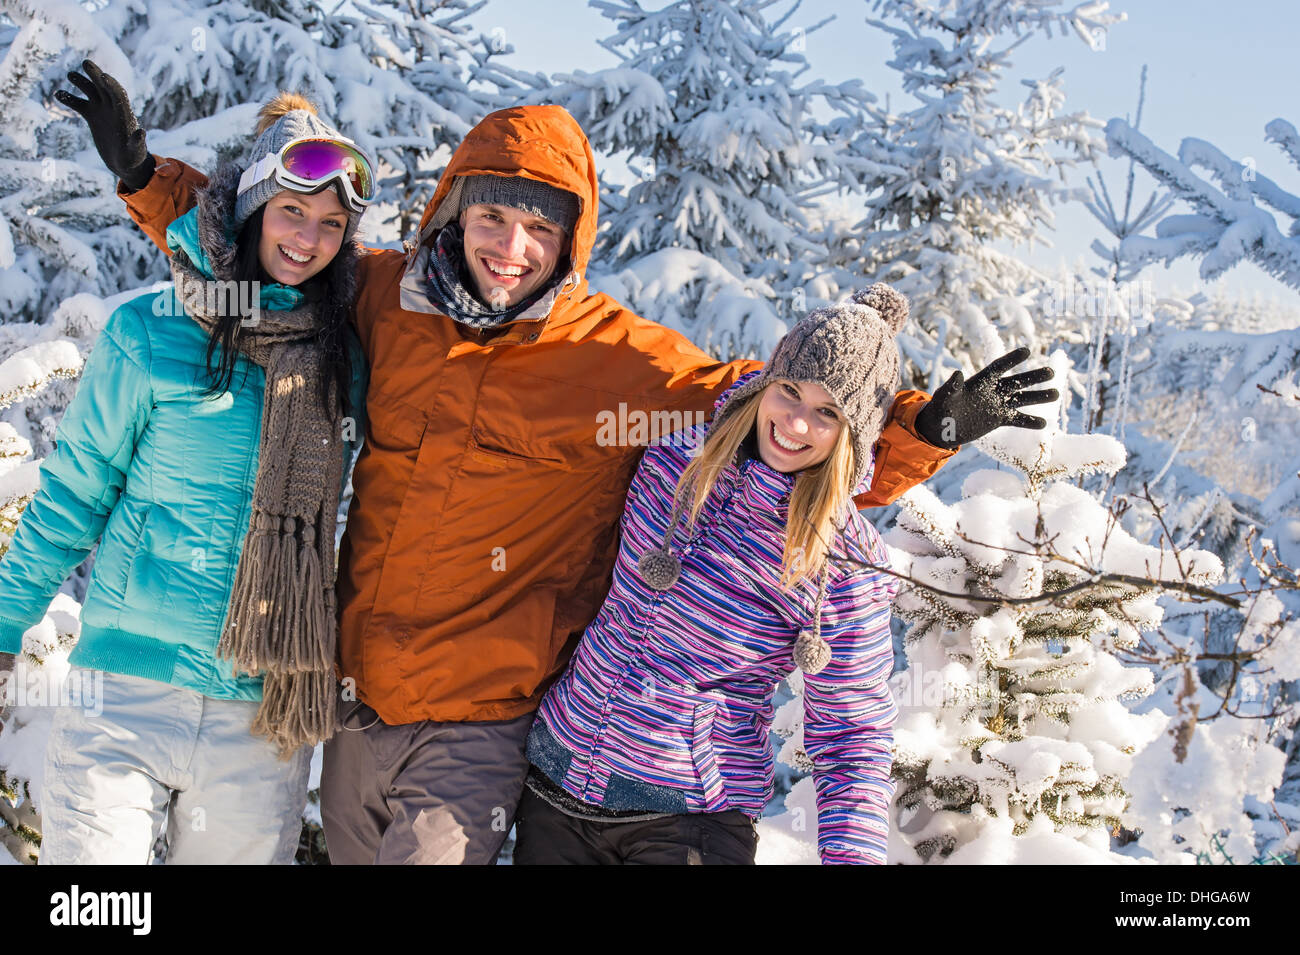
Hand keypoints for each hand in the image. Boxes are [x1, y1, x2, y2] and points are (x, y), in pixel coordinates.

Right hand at [54, 59, 154, 191]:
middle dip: (96, 75)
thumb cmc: (133, 158)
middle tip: (86, 63)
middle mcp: (114, 109)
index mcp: (126, 114)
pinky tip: (58, 94)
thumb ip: (137, 141)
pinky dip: (70, 99)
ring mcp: (102, 111)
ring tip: (70, 75)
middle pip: (104, 87)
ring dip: (81, 82)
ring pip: (90, 92)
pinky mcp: (93, 117)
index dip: (111, 85)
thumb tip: (141, 131)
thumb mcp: (135, 151)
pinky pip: (79, 104)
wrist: (125, 164)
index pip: (119, 95)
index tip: (102, 76)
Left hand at [914, 347, 1058, 448]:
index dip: (1012, 359)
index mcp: (980, 381)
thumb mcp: (944, 396)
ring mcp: (997, 405)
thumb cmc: (940, 408)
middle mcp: (993, 391)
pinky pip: (1017, 420)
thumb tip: (957, 373)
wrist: (941, 428)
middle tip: (1051, 373)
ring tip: (1055, 394)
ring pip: (1022, 399)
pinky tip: (1044, 423)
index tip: (1027, 351)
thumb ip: (951, 386)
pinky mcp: (998, 419)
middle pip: (1016, 381)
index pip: (999, 367)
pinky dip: (1029, 422)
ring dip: (1038, 397)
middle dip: (1033, 377)